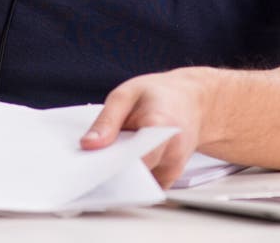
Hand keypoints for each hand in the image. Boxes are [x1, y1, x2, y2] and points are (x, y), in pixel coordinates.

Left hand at [80, 68, 213, 187]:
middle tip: (88, 162)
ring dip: (117, 175)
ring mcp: (171, 169)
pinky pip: (142, 185)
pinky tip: (119, 160)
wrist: (191, 102)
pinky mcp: (167, 179)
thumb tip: (88, 145)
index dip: (112, 165)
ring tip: (106, 155)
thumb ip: (107, 119)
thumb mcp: (127, 93)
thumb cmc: (160, 94)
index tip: (90, 166)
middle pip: (134, 176)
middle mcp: (171, 153)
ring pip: (137, 184)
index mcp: (161, 126)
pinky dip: (128, 177)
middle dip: (109, 172)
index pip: (137, 159)